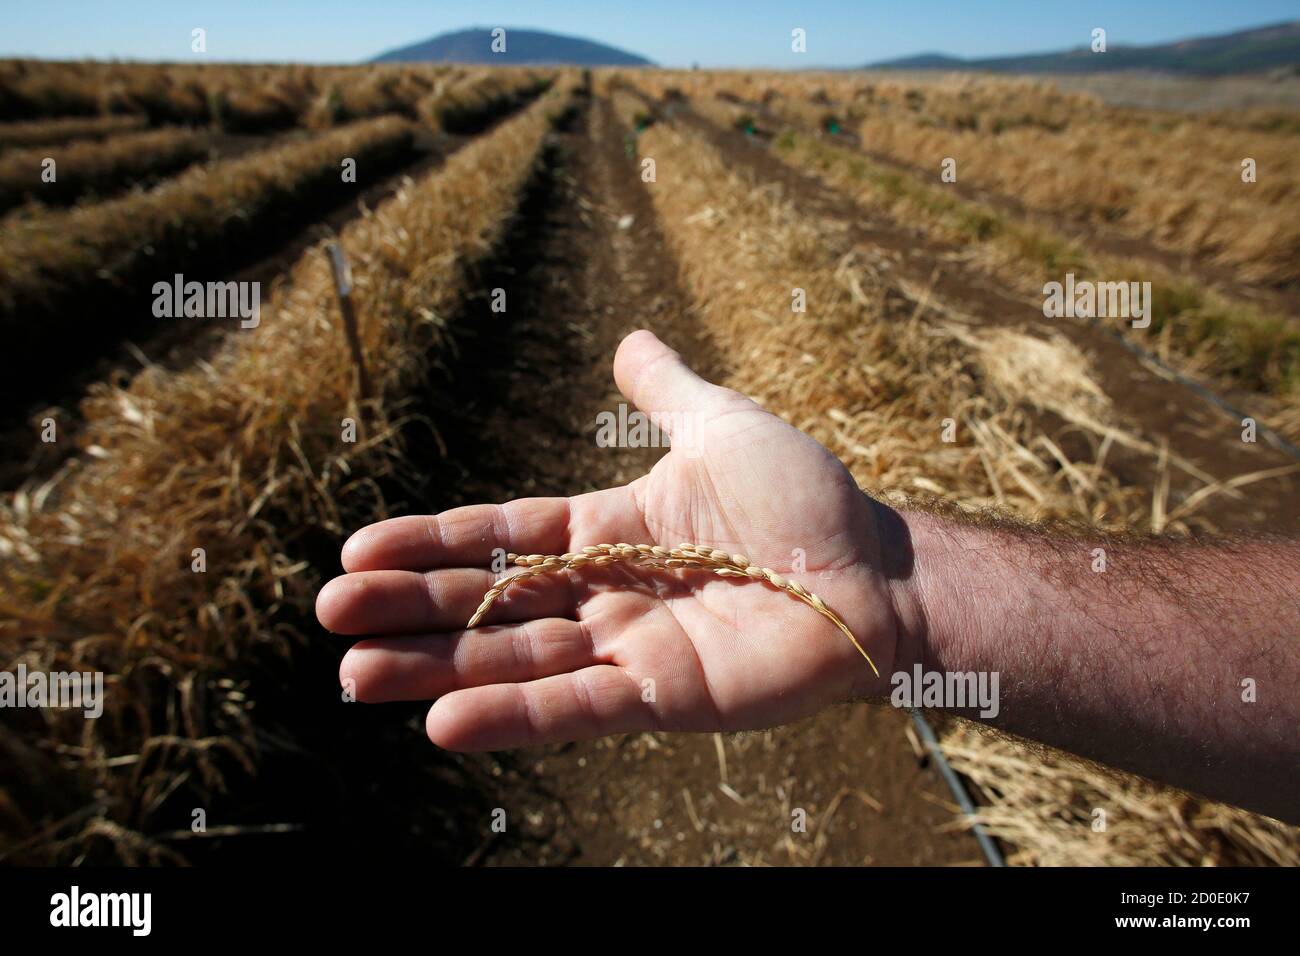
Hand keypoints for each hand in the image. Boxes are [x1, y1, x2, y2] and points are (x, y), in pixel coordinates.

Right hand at [316, 330, 909, 750]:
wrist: (877, 573)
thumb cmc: (805, 500)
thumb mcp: (720, 424)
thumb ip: (665, 389)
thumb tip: (628, 338)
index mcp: (609, 529)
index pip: (500, 537)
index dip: (432, 542)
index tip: (359, 548)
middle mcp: (605, 592)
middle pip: (488, 606)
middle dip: (410, 611)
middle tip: (332, 614)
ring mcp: (628, 648)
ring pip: (514, 662)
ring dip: (434, 672)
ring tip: (354, 676)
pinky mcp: (661, 697)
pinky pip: (575, 708)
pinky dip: (511, 717)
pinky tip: (441, 724)